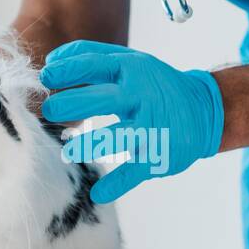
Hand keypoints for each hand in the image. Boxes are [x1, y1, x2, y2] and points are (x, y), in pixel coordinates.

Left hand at [39, 40, 224, 203]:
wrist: (204, 111)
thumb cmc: (152, 84)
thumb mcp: (129, 61)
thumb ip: (90, 56)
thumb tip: (51, 61)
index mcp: (131, 69)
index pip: (93, 65)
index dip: (66, 71)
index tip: (44, 77)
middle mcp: (142, 96)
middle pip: (100, 99)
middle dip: (69, 104)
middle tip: (49, 110)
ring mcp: (152, 127)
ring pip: (117, 137)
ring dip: (88, 144)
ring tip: (67, 149)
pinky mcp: (159, 155)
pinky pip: (134, 172)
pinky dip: (116, 185)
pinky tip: (98, 192)